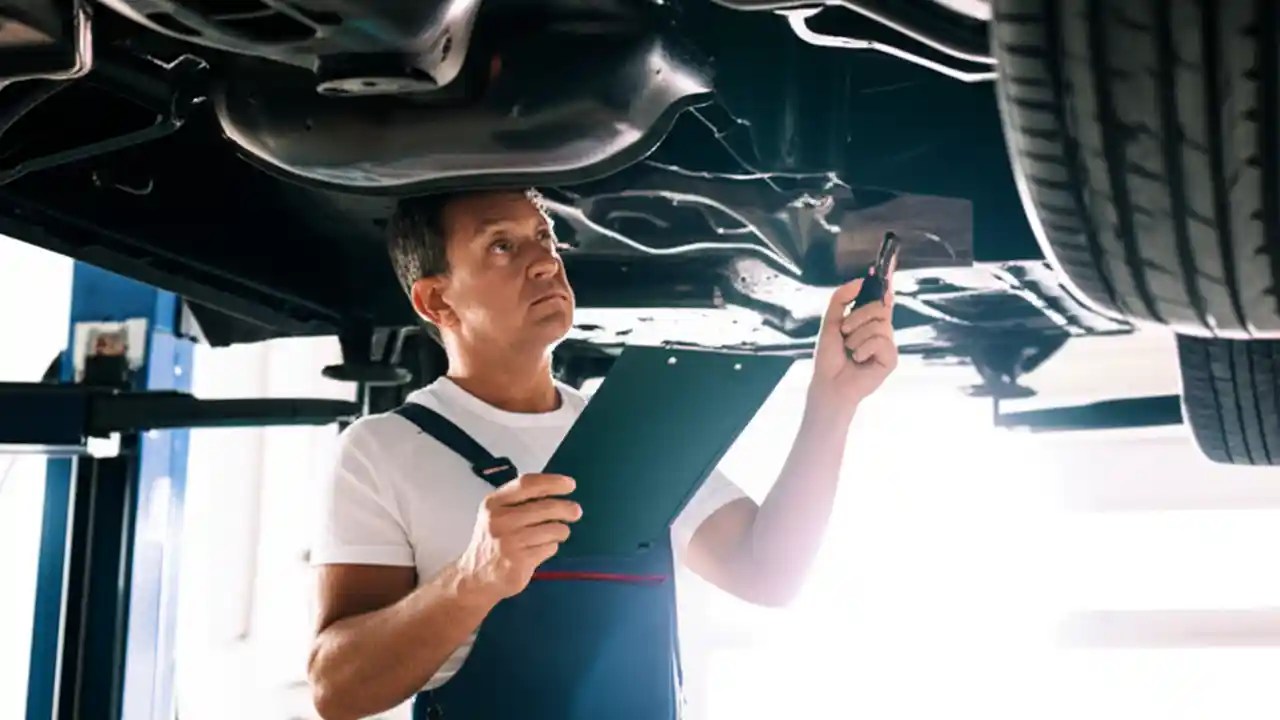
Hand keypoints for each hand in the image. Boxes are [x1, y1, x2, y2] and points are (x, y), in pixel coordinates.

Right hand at [455, 473, 581, 603]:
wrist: (476, 576)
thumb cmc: (492, 541)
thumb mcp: (496, 514)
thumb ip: (520, 500)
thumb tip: (557, 488)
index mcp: (493, 503)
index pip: (527, 485)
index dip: (552, 482)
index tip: (569, 484)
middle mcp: (500, 520)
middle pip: (546, 507)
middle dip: (566, 508)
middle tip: (575, 511)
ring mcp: (509, 542)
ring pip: (553, 529)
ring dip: (560, 531)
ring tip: (556, 534)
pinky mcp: (520, 561)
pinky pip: (550, 547)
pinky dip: (551, 547)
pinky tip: (541, 549)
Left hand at [809, 267, 899, 416]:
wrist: (828, 382)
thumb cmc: (829, 356)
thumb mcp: (831, 322)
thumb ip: (841, 299)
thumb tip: (861, 280)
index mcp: (868, 320)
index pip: (882, 296)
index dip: (886, 280)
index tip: (889, 261)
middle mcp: (881, 330)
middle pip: (880, 307)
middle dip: (858, 316)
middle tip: (845, 331)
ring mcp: (887, 345)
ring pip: (880, 324)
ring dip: (857, 336)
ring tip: (850, 350)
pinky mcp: (891, 359)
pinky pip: (882, 341)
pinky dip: (864, 349)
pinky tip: (859, 360)